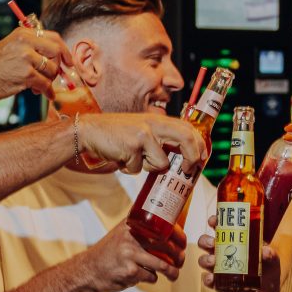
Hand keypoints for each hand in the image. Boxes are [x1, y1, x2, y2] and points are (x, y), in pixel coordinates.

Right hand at [0, 26, 73, 102]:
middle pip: (56, 53)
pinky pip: (45, 84)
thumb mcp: (9, 48)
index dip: (64, 51)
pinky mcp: (26, 76)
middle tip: (52, 76)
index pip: (53, 38)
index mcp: (23, 33)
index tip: (68, 62)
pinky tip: (44, 94)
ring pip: (51, 70)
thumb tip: (54, 57)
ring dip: (48, 81)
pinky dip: (47, 91)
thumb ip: (30, 48)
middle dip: (57, 67)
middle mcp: (26, 42)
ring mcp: (26, 59)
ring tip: (37, 86)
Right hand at [74, 113, 208, 174]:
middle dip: (192, 158)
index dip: (199, 145)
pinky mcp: (132, 145)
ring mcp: (144, 134)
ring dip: (148, 168)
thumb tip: (178, 159)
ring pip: (162, 162)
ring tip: (134, 160)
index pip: (188, 129)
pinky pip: (138, 168)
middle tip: (188, 170)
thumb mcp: (142, 131)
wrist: (90, 131)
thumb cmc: (117, 135)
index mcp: (158, 120)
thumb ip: (159, 139)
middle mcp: (154, 123)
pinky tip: (121, 159)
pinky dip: (129, 169)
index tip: (201, 159)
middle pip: (186, 139)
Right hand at [81, 221, 182, 291]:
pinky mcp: (130, 272)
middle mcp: (131, 237)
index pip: (163, 227)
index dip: (179, 236)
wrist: (89, 270)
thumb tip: (169, 228)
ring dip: (172, 272)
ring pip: (162, 265)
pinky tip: (142, 276)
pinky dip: (151, 278)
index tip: (183, 243)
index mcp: (132, 225)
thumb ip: (139, 230)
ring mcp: (130, 255)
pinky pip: (151, 277)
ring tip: (174, 275)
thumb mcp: (122, 234)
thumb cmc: (110, 252)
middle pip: (166, 246)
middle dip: (178, 257)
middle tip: (180, 261)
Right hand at [195, 211, 281, 291]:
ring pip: (203, 259)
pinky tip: (213, 279)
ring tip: (213, 261)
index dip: (213, 221)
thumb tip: (266, 251)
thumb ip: (271, 255)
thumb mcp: (273, 262)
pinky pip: (207, 280)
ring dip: (205, 259)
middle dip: (206, 241)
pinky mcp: (217, 284)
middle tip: (213, 243)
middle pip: (206, 242)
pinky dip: (207, 279)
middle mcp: (222, 252)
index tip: (213, 221)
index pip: (220, 227)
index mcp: (234, 241)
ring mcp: (218, 268)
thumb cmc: (269, 272)